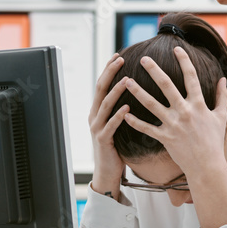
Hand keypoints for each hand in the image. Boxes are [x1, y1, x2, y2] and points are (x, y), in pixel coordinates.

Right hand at [88, 54, 129, 196]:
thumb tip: (132, 90)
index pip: (102, 84)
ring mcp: (97, 128)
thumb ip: (119, 108)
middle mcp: (94, 116)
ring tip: (126, 80)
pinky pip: (111, 125)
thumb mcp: (115, 124)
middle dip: (109, 73)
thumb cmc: (115, 146)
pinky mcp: (103, 140)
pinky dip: (119, 115)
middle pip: (100, 89)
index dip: (108, 69)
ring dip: (115, 91)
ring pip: (105, 105)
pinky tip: (128, 107)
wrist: (106, 172)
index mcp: (97, 110)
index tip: (118, 55)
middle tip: (119, 59)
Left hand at [121, 48, 226, 181]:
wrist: (207, 166)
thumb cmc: (214, 141)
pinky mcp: (164, 137)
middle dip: (154, 70)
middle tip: (144, 59)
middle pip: (167, 85)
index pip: (191, 77)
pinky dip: (135, 121)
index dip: (184, 61)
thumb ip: (221, 96)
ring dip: (138, 92)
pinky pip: (146, 128)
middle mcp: (184, 111)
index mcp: (198, 104)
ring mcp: (173, 124)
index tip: (176, 48)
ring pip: (151, 104)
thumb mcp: (220, 116)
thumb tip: (223, 78)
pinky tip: (124, 113)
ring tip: (127, 81)